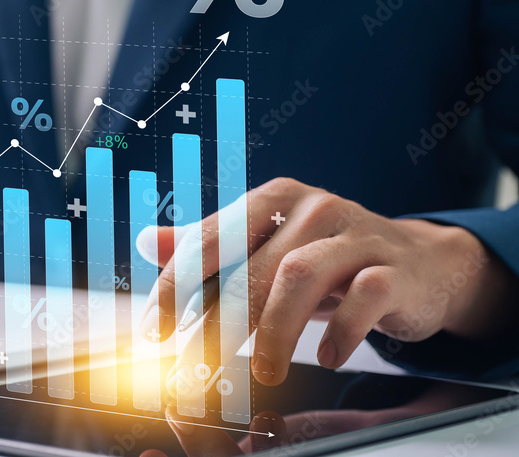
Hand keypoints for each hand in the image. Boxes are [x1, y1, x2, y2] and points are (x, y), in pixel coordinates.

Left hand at [140, 178, 516, 398]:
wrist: (423, 265)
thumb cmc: (330, 259)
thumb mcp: (269, 246)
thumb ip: (211, 245)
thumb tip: (147, 242)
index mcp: (274, 197)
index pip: (211, 238)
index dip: (178, 284)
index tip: (155, 328)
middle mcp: (314, 208)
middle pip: (252, 265)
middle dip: (221, 321)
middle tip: (202, 365)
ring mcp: (357, 234)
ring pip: (299, 276)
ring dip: (274, 330)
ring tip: (265, 372)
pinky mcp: (395, 269)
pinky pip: (363, 297)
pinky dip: (342, 331)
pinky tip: (327, 358)